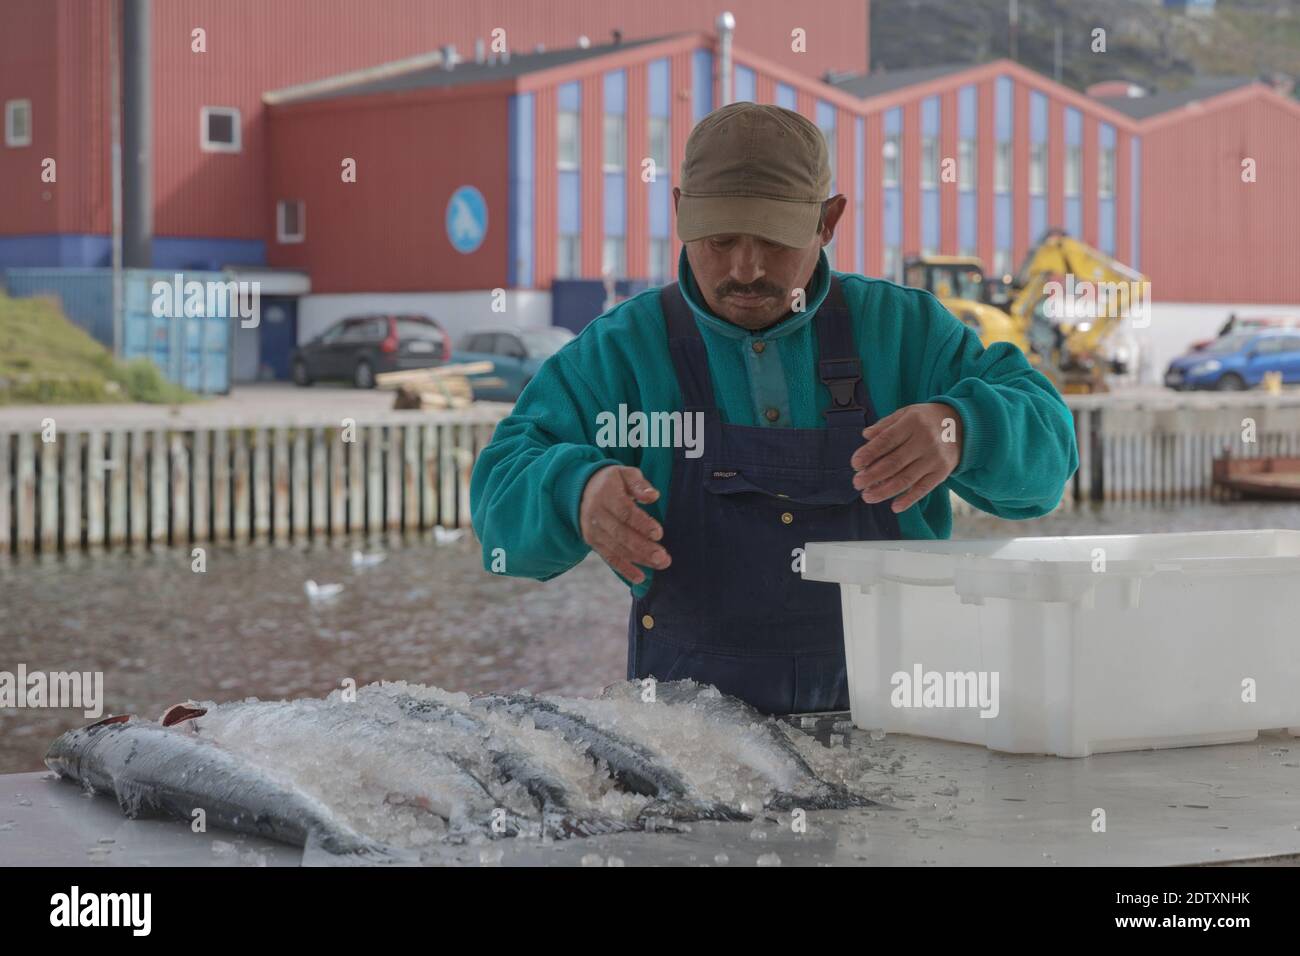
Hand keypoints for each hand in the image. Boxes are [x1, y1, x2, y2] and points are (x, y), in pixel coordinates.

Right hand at [579, 466, 669, 584]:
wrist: (581, 490)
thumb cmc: (612, 481)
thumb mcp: (625, 474)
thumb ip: (639, 484)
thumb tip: (653, 496)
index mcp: (606, 494)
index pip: (625, 512)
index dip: (642, 523)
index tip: (659, 533)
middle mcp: (596, 514)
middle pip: (621, 534)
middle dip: (643, 547)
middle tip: (663, 557)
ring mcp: (593, 530)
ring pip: (616, 548)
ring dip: (639, 559)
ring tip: (660, 564)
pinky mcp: (593, 542)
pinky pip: (609, 558)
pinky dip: (624, 569)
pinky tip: (640, 577)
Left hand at [850, 402, 963, 512]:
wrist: (961, 424)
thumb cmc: (926, 420)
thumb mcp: (906, 413)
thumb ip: (885, 425)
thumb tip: (866, 436)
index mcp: (912, 422)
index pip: (886, 440)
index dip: (869, 453)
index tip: (855, 464)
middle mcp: (925, 440)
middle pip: (894, 462)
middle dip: (872, 475)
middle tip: (857, 483)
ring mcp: (934, 458)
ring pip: (906, 478)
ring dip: (884, 491)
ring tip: (867, 496)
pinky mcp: (942, 472)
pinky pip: (924, 488)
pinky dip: (909, 499)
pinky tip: (894, 507)